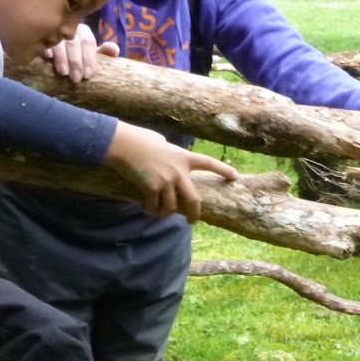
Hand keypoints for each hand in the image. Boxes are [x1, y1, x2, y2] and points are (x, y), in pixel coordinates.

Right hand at [47, 22, 118, 82]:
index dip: (89, 58)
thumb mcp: (91, 53)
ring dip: (62, 58)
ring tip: (64, 73)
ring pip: (60, 42)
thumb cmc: (79, 52)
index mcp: (83, 31)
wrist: (59, 49)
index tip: (88, 74)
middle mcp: (69, 29)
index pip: (88, 42)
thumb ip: (104, 52)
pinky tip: (47, 57)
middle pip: (74, 43)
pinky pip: (44, 40)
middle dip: (76, 61)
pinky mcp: (41, 35)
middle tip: (76, 79)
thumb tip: (114, 50)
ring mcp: (55, 31)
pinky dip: (46, 48)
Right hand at [104, 123, 239, 220]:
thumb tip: (166, 148)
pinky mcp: (153, 188)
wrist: (124, 144)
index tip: (235, 177)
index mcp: (183, 157)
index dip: (223, 170)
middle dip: (194, 213)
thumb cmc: (139, 140)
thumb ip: (170, 152)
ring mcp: (167, 180)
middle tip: (191, 220)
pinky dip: (151, 210)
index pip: (208, 162)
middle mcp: (179, 170)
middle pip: (194, 199)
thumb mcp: (162, 143)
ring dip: (164, 213)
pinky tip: (146, 208)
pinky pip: (156, 207)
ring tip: (157, 212)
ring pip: (172, 207)